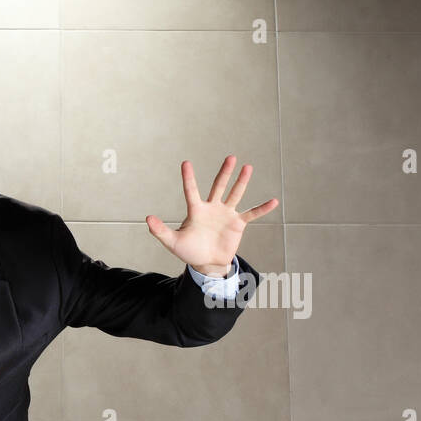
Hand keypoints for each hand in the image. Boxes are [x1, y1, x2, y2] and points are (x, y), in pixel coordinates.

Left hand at [146, 155, 277, 276]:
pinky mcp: (237, 223)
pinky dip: (262, 208)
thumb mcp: (172, 242)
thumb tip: (148, 218)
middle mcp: (212, 208)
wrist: (206, 263)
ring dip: (241, 182)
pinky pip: (251, 214)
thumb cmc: (189, 251)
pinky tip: (273, 201)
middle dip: (224, 173)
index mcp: (196, 211)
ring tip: (248, 167)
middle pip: (218, 186)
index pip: (191, 191)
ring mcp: (226, 214)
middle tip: (230, 157)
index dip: (188, 178)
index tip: (185, 163)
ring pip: (235, 194)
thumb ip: (160, 231)